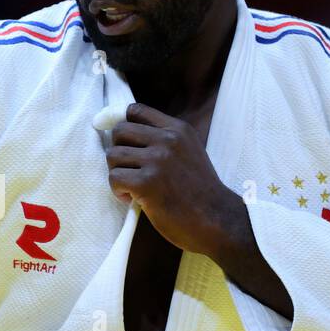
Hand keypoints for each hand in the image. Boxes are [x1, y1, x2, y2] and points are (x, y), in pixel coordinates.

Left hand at [105, 102, 241, 256]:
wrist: (217, 220)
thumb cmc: (199, 191)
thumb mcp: (189, 152)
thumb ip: (164, 140)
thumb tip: (123, 131)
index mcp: (177, 129)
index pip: (135, 110)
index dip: (123, 125)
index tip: (125, 144)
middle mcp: (167, 140)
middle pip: (119, 131)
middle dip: (118, 152)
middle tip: (130, 170)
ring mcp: (157, 160)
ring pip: (112, 155)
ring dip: (117, 173)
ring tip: (132, 187)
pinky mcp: (147, 182)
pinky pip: (114, 178)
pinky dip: (118, 191)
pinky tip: (133, 199)